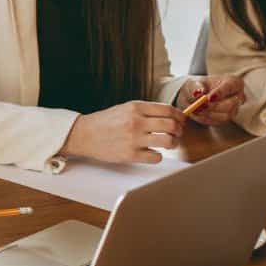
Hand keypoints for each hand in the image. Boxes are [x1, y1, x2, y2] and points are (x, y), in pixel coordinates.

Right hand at [63, 101, 184, 163]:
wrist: (84, 134)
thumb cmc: (105, 122)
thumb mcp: (125, 108)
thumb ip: (146, 111)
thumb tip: (170, 116)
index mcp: (136, 107)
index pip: (168, 110)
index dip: (180, 116)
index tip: (181, 121)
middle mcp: (136, 122)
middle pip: (172, 125)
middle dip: (179, 130)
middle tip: (176, 133)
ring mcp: (134, 139)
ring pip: (168, 141)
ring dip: (172, 143)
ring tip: (167, 144)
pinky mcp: (131, 154)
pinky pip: (156, 157)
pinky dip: (158, 156)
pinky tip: (151, 152)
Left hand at [174, 75, 244, 126]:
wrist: (195, 95)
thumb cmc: (198, 86)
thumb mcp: (194, 83)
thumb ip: (195, 87)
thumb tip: (197, 93)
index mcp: (233, 82)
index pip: (229, 87)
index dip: (219, 93)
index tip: (208, 98)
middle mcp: (238, 96)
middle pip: (230, 104)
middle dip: (213, 106)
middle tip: (198, 106)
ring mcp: (234, 109)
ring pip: (225, 116)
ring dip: (208, 114)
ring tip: (194, 109)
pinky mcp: (227, 119)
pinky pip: (218, 122)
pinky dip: (205, 119)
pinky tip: (197, 114)